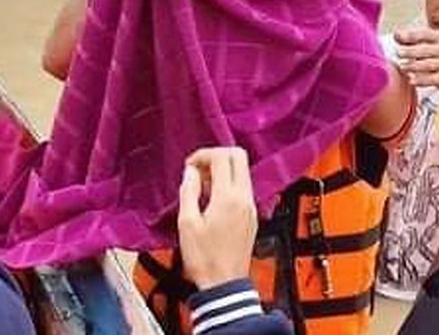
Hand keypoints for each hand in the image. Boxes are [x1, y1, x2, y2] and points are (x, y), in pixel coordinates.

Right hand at [178, 148, 257, 289]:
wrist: (224, 284)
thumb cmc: (205, 259)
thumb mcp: (187, 223)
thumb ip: (189, 191)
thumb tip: (191, 172)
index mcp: (228, 198)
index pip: (222, 157)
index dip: (203, 155)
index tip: (189, 166)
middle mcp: (244, 198)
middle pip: (239, 156)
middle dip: (216, 156)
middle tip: (198, 169)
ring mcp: (250, 207)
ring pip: (242, 171)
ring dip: (222, 170)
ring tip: (201, 187)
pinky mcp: (252, 216)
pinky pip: (243, 188)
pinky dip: (228, 184)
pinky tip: (212, 200)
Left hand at [394, 27, 438, 92]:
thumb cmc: (430, 55)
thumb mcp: (421, 44)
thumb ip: (407, 38)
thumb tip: (397, 35)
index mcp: (437, 37)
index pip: (424, 34)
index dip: (411, 35)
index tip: (397, 37)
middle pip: (427, 49)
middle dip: (412, 51)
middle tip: (399, 53)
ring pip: (429, 64)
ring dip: (414, 65)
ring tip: (402, 67)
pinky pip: (434, 79)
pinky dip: (422, 80)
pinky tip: (411, 80)